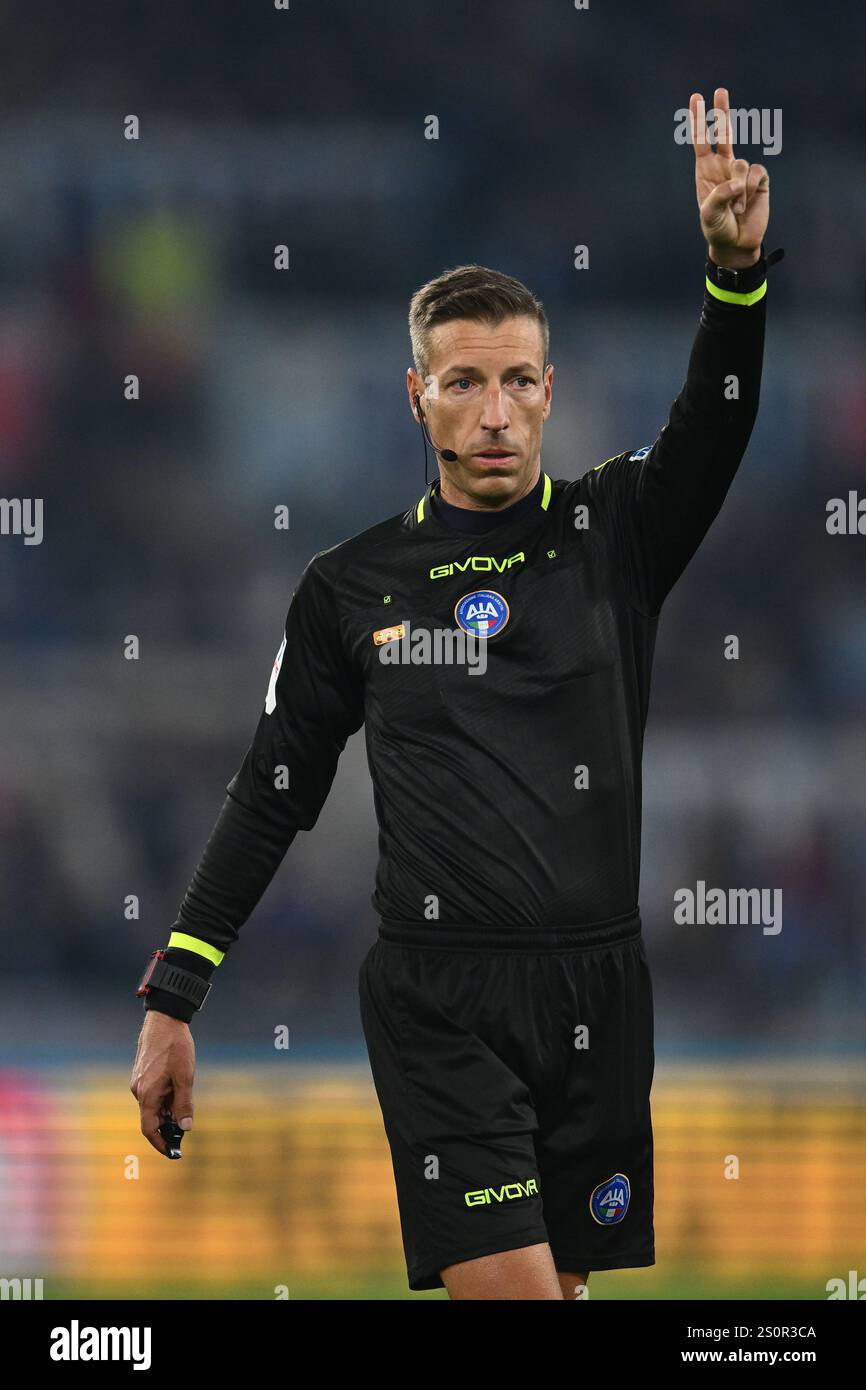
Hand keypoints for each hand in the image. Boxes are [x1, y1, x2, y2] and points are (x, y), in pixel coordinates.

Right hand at [130, 1010, 194, 1157]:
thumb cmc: (175, 1047)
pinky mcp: (142, 1074)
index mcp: (147, 1094)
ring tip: (184, 1105)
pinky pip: (152, 1094)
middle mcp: (138, 1091)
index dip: (160, 1143)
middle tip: (185, 1128)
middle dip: (167, 1127)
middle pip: (151, 1118)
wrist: (164, 1019)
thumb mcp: (185, 1077)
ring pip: (153, 1105)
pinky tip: (177, 1091)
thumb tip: (185, 1127)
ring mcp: (139, 1082)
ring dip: (167, 1111)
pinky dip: (164, 1099)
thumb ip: (184, 1103)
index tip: (172, 1152)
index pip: (149, 1129)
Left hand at [689, 88, 769, 268]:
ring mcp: (742, 172)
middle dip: (721, 112)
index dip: (698, 120)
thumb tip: (738, 180)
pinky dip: (751, 191)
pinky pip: (756, 174)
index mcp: (705, 171)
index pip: (701, 141)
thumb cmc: (718, 229)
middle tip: (720, 90)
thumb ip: (720, 195)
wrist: (737, 244)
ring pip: (741, 164)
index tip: (696, 99)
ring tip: (736, 209)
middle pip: (723, 133)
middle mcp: (723, 167)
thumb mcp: (710, 214)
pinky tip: (748, 203)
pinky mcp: (759, 180)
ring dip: (738, 190)